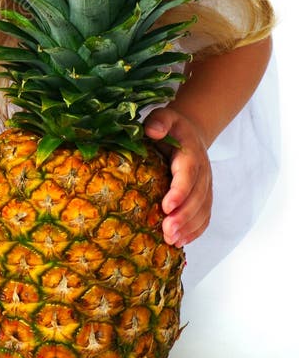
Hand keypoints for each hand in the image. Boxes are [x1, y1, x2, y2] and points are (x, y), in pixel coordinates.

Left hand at [143, 106, 211, 247]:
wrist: (190, 132)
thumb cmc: (172, 126)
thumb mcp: (163, 116)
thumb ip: (159, 121)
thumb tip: (152, 131)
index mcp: (191, 155)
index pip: (188, 176)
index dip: (180, 192)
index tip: (166, 207)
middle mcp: (202, 173)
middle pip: (197, 198)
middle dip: (184, 217)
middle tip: (167, 232)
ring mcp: (205, 187)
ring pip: (203, 211)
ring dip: (189, 228)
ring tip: (172, 241)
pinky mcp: (203, 196)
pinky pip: (204, 216)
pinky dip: (195, 230)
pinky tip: (182, 241)